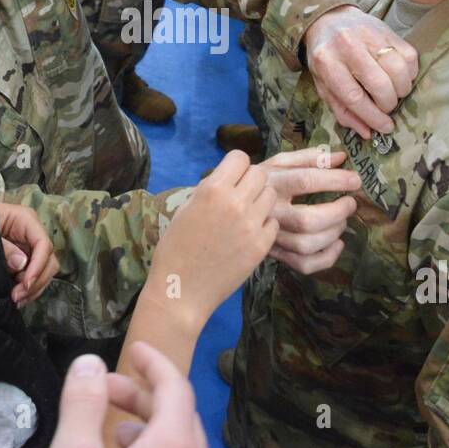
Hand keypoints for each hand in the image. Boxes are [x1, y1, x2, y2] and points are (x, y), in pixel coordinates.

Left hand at [0, 201, 58, 307]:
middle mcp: (33, 233)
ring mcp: (30, 247)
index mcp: (26, 220)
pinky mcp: (25, 259)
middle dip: (37, 281)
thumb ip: (4, 247)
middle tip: (17, 296)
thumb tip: (21, 265)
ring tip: (16, 299)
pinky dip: (29, 289)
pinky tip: (17, 297)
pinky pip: (35, 276)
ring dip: (34, 288)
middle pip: (49, 260)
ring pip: (45, 271)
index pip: (43, 244)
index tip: (26, 284)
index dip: (38, 266)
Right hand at [45, 343, 210, 447]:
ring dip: (149, 424)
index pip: (176, 387)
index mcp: (176, 443)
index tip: (134, 349)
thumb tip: (89, 362)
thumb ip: (82, 406)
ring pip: (182, 442)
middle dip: (142, 394)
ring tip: (115, 426)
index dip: (154, 362)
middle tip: (106, 388)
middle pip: (180, 414)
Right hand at [149, 150, 278, 325]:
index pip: (240, 157)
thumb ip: (209, 190)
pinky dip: (264, 224)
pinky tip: (249, 233)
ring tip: (247, 213)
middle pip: (260, 174)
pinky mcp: (261, 246)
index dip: (236, 165)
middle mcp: (236, 203)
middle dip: (250, 180)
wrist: (181, 290)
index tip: (231, 176)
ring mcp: (251, 225)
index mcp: (212, 190)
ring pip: (271, 196)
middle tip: (241, 194)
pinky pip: (273, 222)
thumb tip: (228, 178)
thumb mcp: (185, 209)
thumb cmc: (175, 248)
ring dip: (260, 200)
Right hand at [260, 146, 360, 273]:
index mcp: (271, 183)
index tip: (355, 180)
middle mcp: (270, 212)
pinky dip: (326, 258)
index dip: (334, 180)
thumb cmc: (259, 181)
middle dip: (336, 213)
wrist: (226, 208)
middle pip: (307, 220)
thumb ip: (308, 158)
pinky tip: (336, 244)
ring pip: (306, 245)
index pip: (305, 181)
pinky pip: (303, 265)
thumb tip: (340, 157)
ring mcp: (271, 236)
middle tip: (350, 203)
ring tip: (341, 221)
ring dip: (333, 234)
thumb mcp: (277, 162)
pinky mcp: (275, 254)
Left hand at [303, 5, 417, 139]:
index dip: (373, 116)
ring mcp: (370, 34)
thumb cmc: (326, 58)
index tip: (386, 127)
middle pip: (379, 84)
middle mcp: (348, 46)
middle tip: (387, 107)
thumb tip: (367, 133)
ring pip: (398, 69)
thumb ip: (343, 110)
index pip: (354, 97)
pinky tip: (401, 76)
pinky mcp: (388, 29)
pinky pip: (409, 55)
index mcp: (327, 63)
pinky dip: (410, 72)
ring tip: (395, 93)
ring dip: (402, 89)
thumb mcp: (324, 85)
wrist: (329, 19)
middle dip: (388, 103)